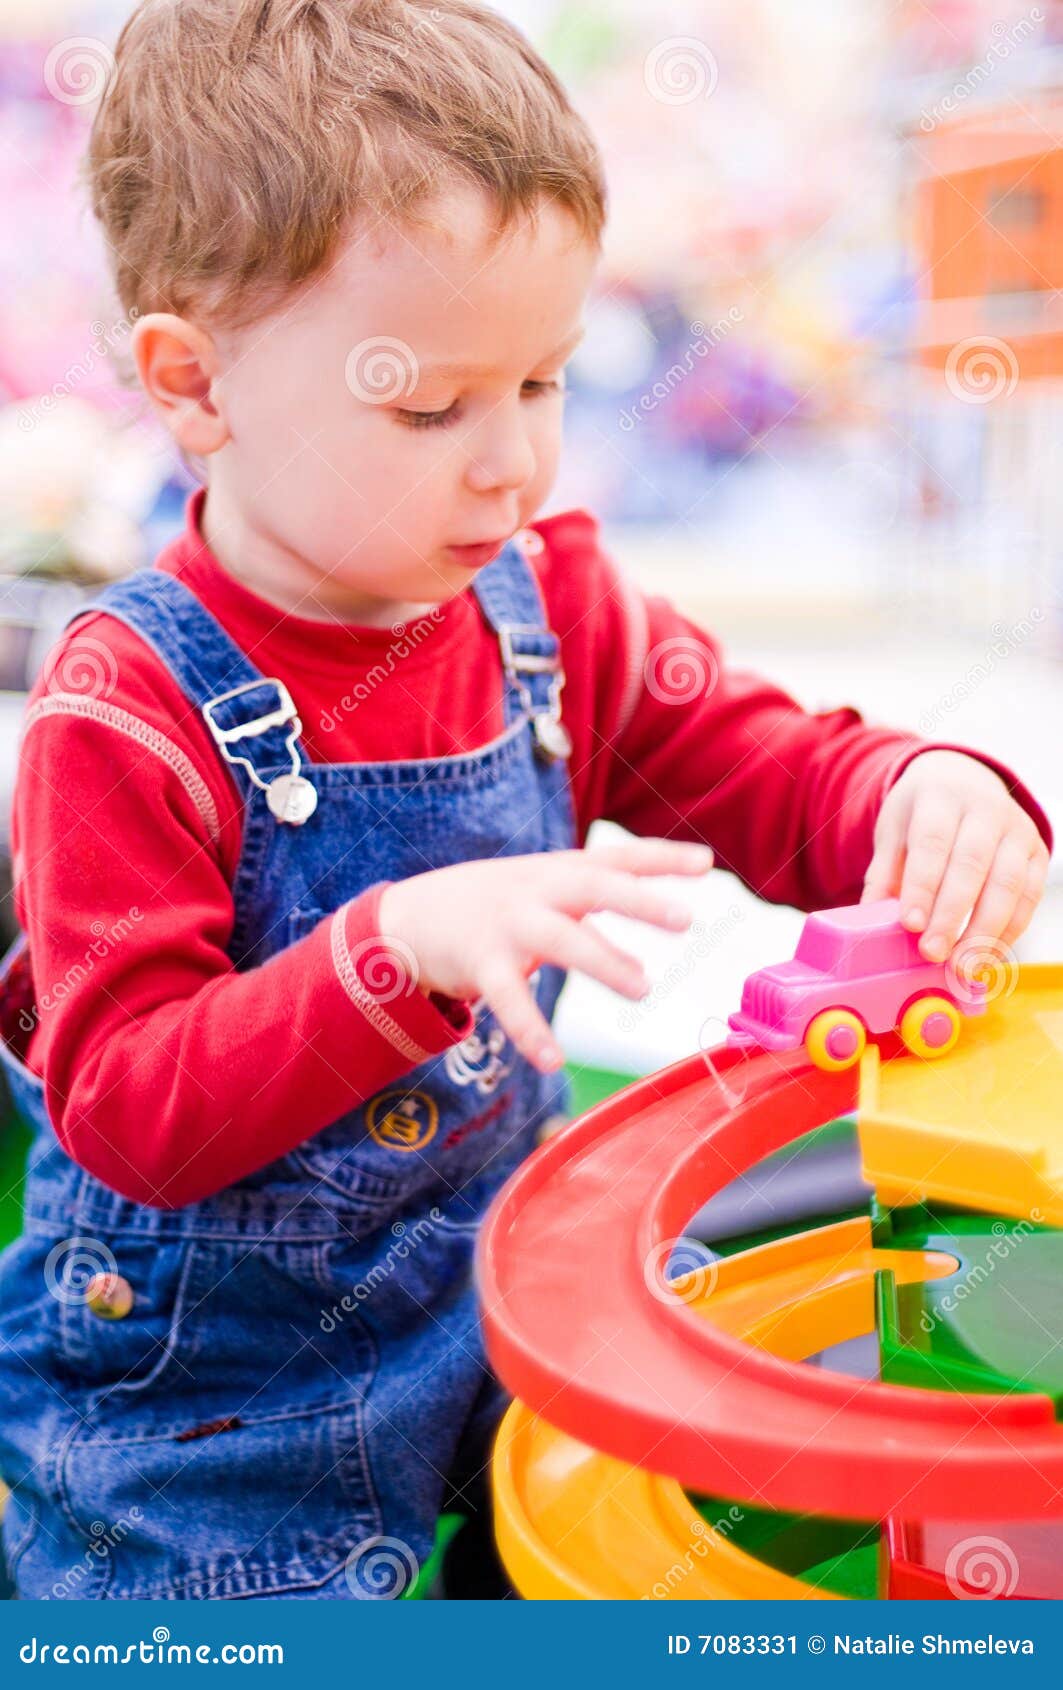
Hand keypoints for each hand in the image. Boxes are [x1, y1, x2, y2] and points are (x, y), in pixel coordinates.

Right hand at [378, 837, 713, 1071]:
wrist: (410, 916)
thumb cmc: (495, 906)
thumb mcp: (544, 893)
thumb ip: (593, 909)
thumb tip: (651, 946)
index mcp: (560, 871)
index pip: (617, 857)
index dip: (661, 858)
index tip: (706, 863)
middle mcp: (539, 891)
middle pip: (595, 887)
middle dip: (639, 900)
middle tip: (685, 920)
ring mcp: (510, 925)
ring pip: (562, 940)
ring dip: (604, 961)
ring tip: (642, 988)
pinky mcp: (482, 963)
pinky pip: (510, 1000)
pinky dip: (531, 1030)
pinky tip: (552, 1060)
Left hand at [861, 750, 1048, 961]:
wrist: (962, 781)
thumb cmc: (921, 815)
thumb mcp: (894, 832)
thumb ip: (883, 876)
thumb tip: (870, 923)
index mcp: (941, 796)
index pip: (933, 843)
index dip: (923, 886)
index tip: (910, 925)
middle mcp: (986, 808)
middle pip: (972, 865)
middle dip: (952, 915)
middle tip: (932, 953)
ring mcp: (1017, 830)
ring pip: (1007, 884)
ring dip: (985, 931)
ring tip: (961, 966)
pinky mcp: (1037, 853)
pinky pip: (1029, 897)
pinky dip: (1009, 931)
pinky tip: (986, 956)